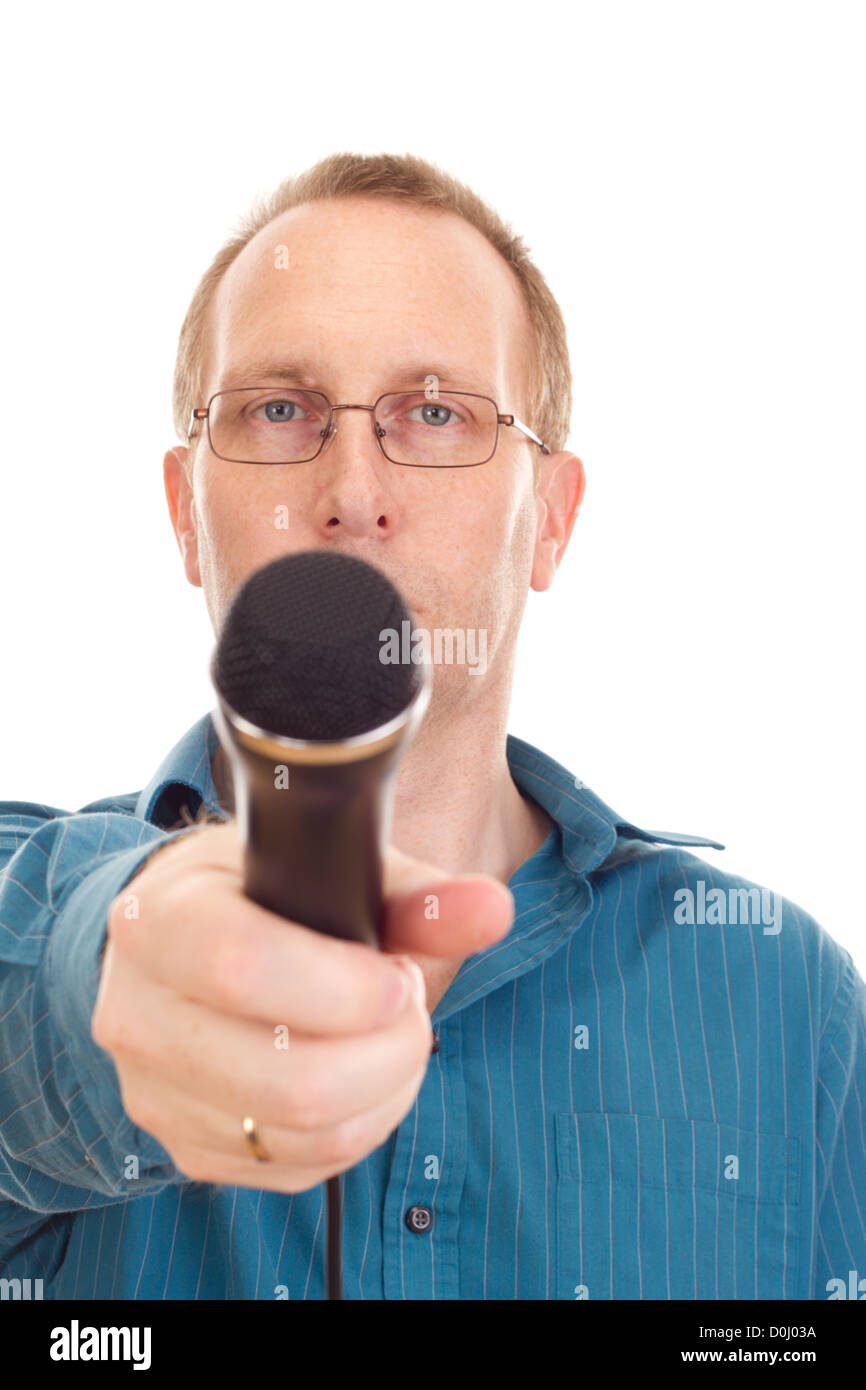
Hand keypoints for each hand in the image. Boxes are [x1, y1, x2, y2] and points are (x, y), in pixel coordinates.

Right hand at [92, 821, 512, 1191]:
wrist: (184, 943)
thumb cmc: (266, 895)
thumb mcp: (330, 872)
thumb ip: (416, 896)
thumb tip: (491, 909)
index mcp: (157, 921)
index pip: (243, 968)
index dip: (346, 988)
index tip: (398, 976)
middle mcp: (136, 1013)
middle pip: (287, 1079)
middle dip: (387, 1048)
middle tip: (406, 1002)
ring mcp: (153, 1092)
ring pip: (303, 1134)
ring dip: (385, 1089)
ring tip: (394, 1032)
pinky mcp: (185, 1147)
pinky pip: (299, 1168)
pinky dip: (361, 1125)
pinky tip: (367, 1073)